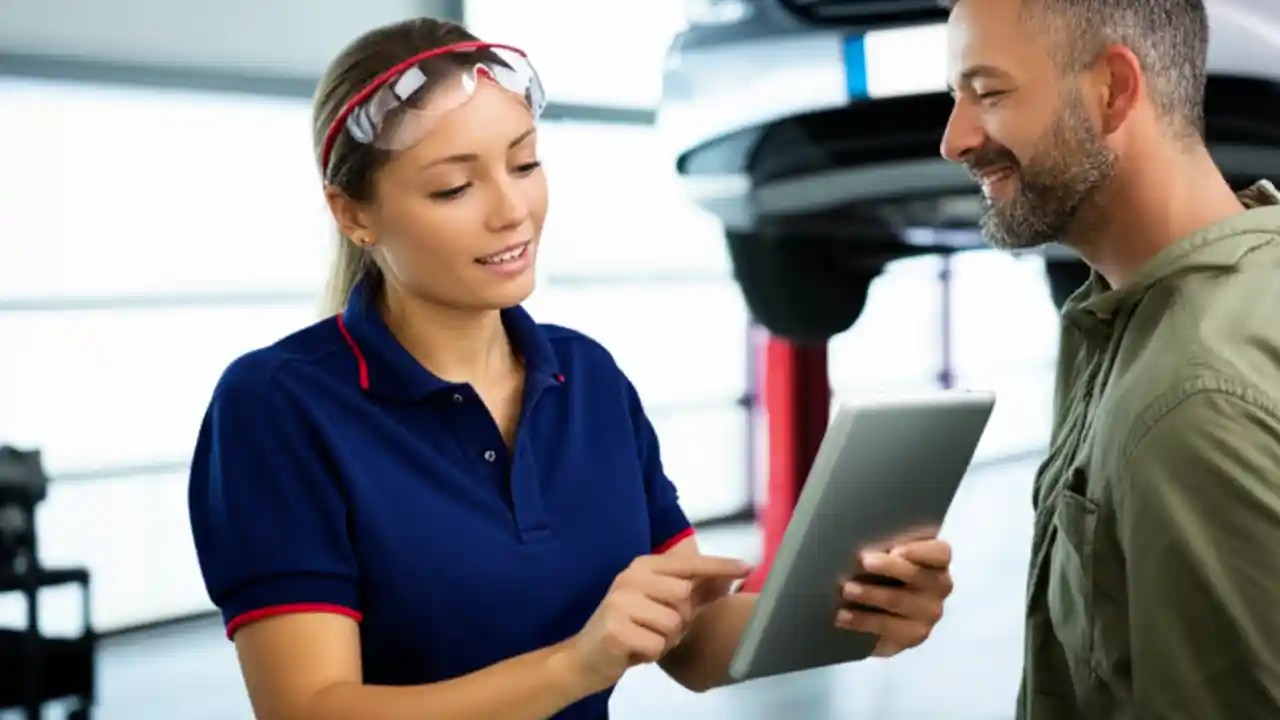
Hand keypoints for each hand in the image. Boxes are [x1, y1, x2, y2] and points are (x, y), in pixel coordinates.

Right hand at [566, 553, 750, 693]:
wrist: (584, 658)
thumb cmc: (629, 630)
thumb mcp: (662, 607)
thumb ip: (696, 593)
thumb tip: (731, 579)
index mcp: (643, 566)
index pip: (689, 564)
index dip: (720, 566)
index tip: (747, 566)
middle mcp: (630, 577)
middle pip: (684, 598)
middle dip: (680, 621)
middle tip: (657, 628)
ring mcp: (620, 602)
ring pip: (673, 624)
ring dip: (665, 640)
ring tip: (644, 639)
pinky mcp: (614, 629)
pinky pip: (657, 645)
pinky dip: (651, 654)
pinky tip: (634, 651)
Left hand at [835, 539, 953, 656]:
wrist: (873, 610)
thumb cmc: (878, 570)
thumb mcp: (884, 554)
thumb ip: (882, 546)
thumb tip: (857, 539)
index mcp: (937, 560)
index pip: (940, 552)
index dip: (919, 551)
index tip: (894, 550)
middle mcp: (939, 586)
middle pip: (916, 575)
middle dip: (888, 567)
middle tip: (863, 561)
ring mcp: (929, 613)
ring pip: (899, 601)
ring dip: (870, 594)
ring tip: (847, 589)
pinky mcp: (913, 635)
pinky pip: (887, 628)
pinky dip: (862, 621)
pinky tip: (843, 616)